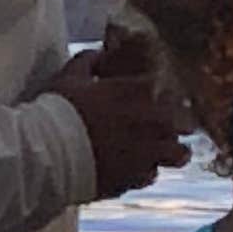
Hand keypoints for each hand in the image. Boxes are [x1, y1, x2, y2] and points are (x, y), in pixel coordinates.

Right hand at [53, 53, 185, 197]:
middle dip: (178, 124)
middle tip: (169, 127)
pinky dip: (146, 172)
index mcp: (136, 92)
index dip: (165, 95)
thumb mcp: (69, 76)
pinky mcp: (135, 178)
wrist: (48, 153)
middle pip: (183, 122)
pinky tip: (135, 170)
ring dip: (173, 151)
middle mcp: (150, 122)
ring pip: (178, 153)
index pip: (168, 89)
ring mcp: (146, 152)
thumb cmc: (57, 110)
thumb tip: (99, 53)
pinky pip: (152, 176)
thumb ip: (88, 61)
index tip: (160, 98)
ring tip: (166, 153)